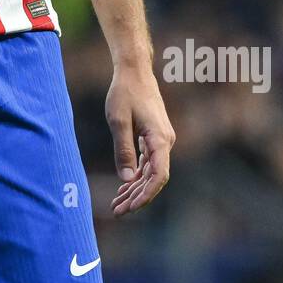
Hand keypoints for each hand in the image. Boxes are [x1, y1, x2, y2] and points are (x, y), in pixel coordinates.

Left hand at [105, 65, 174, 213]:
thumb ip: (123, 150)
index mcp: (160, 139)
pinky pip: (148, 162)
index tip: (130, 207)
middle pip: (154, 178)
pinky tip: (124, 186)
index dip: (146, 194)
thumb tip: (125, 179)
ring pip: (151, 172)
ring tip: (116, 204)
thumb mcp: (118, 121)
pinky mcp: (154, 137)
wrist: (134, 72)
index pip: (159, 176)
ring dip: (135, 188)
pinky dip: (136, 175)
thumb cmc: (125, 93)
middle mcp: (165, 142)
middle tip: (117, 211)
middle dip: (136, 197)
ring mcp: (161, 140)